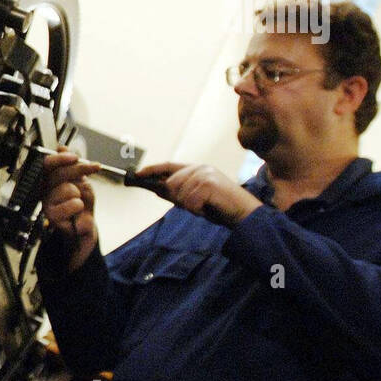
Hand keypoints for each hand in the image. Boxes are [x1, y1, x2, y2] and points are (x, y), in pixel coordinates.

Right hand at [40, 145, 102, 271]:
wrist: (84, 224)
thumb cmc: (81, 202)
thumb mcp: (80, 179)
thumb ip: (71, 164)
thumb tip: (61, 148)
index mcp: (49, 178)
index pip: (48, 163)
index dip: (61, 158)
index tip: (75, 156)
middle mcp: (45, 189)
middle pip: (59, 173)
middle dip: (80, 170)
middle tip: (93, 168)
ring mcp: (47, 202)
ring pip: (68, 189)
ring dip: (79, 194)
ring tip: (77, 201)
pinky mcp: (52, 216)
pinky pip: (72, 204)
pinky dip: (79, 207)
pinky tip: (76, 211)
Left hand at [135, 161, 263, 226]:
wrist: (245, 213)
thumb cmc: (220, 207)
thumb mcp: (195, 198)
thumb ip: (177, 192)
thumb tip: (156, 188)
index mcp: (196, 168)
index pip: (168, 166)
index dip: (151, 170)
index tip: (136, 174)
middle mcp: (199, 167)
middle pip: (170, 184)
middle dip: (179, 199)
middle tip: (199, 206)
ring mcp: (204, 174)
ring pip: (178, 195)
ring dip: (191, 207)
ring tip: (207, 206)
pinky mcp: (208, 183)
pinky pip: (189, 203)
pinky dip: (197, 210)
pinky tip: (210, 208)